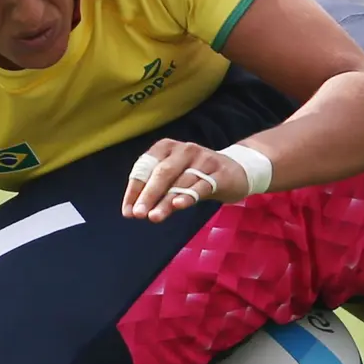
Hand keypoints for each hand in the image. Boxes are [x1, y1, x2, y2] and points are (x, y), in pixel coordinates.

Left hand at [122, 139, 248, 222]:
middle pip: (162, 173)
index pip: (145, 167)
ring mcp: (203, 159)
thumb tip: (132, 211)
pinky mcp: (220, 173)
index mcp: (166, 147)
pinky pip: (202, 185)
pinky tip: (178, 206)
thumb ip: (154, 190)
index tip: (128, 211)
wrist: (235, 171)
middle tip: (138, 214)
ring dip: (165, 201)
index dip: (135, 190)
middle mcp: (184, 149)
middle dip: (148, 195)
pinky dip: (189, 195)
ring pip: (181, 182)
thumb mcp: (173, 177)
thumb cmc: (195, 175)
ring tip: (154, 217)